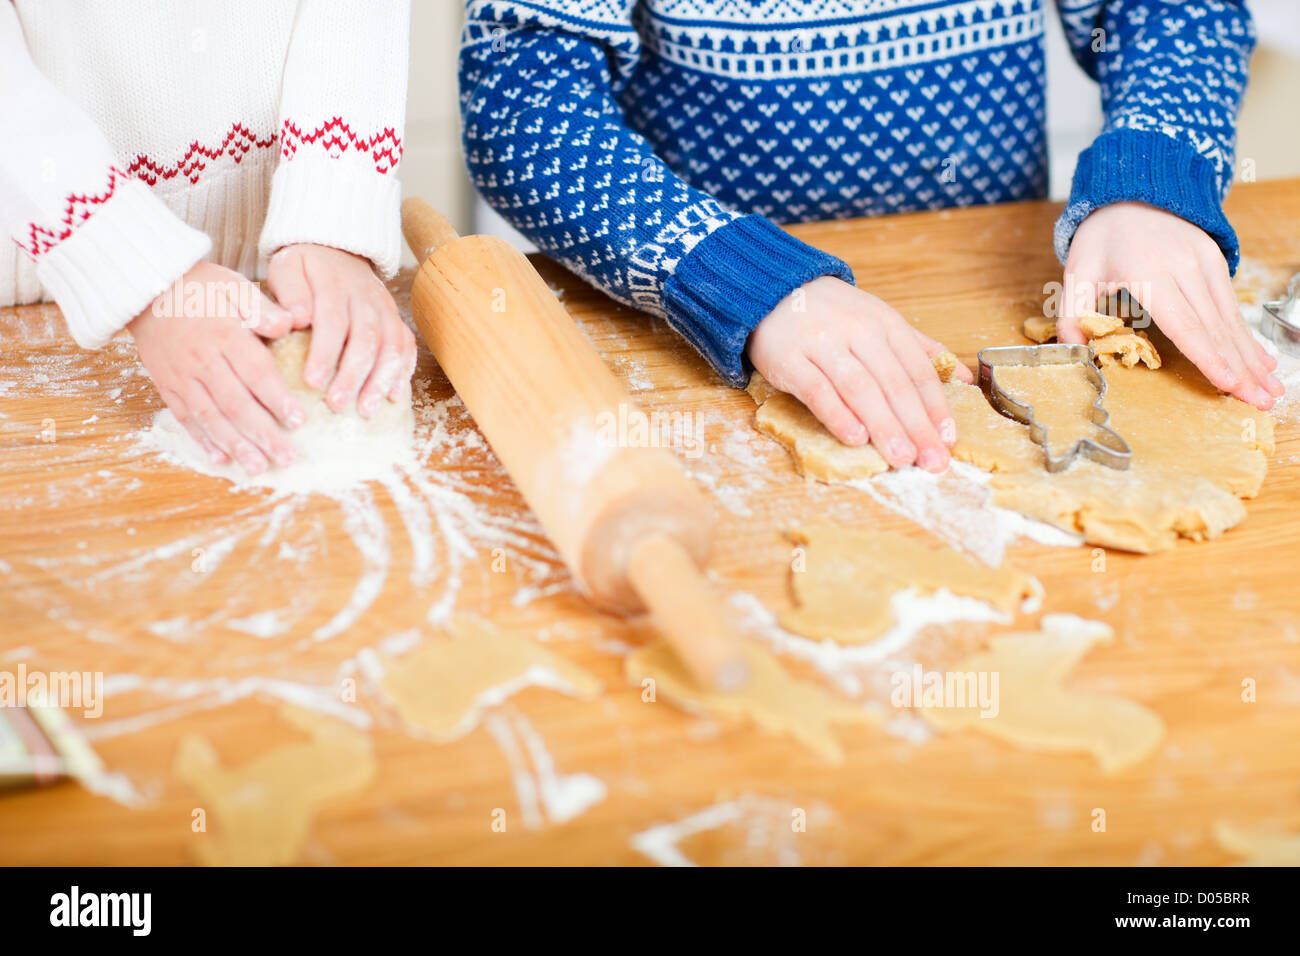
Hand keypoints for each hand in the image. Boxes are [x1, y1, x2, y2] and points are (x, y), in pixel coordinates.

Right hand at [130, 261, 303, 474]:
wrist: (144, 289)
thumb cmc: (199, 287)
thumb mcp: (233, 285)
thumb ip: (262, 307)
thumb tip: (292, 323)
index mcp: (224, 334)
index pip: (256, 372)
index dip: (277, 399)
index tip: (299, 422)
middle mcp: (202, 360)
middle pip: (236, 403)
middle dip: (263, 434)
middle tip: (287, 457)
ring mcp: (181, 376)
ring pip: (211, 417)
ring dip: (235, 445)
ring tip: (257, 467)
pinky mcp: (166, 385)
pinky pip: (185, 417)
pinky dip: (202, 440)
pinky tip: (220, 459)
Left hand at [265, 243, 415, 416]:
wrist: (336, 247)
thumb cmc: (305, 267)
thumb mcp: (286, 267)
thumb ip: (289, 291)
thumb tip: (297, 318)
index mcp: (334, 284)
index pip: (333, 321)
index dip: (325, 353)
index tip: (313, 382)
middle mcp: (365, 297)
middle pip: (366, 338)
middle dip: (353, 375)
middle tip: (337, 404)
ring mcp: (384, 308)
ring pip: (391, 345)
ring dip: (380, 380)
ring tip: (366, 410)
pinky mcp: (395, 319)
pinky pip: (406, 345)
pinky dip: (403, 371)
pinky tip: (393, 395)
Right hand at [747, 276, 972, 471]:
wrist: (774, 290)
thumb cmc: (832, 314)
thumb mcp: (880, 320)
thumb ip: (920, 349)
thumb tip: (964, 378)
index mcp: (885, 324)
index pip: (918, 370)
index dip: (936, 406)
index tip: (949, 438)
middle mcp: (858, 332)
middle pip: (894, 384)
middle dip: (917, 426)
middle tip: (932, 461)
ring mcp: (823, 344)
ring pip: (860, 389)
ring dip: (884, 426)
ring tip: (902, 457)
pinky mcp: (790, 360)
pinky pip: (817, 390)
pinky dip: (838, 415)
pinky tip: (855, 438)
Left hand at [1062, 202, 1281, 409]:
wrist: (1132, 189)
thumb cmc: (1102, 237)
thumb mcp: (1077, 272)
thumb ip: (1072, 313)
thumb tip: (1071, 351)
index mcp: (1148, 273)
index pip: (1184, 324)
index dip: (1207, 357)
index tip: (1229, 384)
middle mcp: (1184, 268)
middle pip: (1215, 328)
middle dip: (1240, 369)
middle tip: (1262, 403)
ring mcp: (1205, 262)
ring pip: (1230, 319)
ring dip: (1252, 358)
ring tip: (1270, 390)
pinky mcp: (1215, 261)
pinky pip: (1233, 305)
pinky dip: (1248, 336)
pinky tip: (1262, 361)